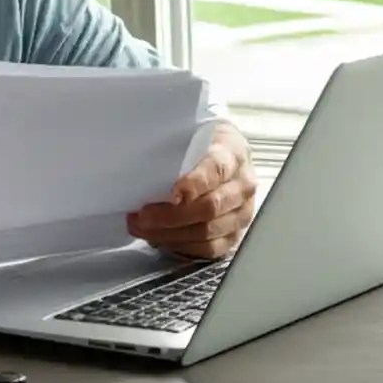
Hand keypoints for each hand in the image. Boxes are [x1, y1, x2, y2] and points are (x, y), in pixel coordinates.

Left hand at [127, 121, 257, 259]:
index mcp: (232, 153)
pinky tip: (161, 239)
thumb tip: (140, 166)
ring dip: (170, 234)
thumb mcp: (190, 134)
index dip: (194, 184)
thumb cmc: (201, 145)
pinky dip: (182, 246)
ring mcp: (242, 212)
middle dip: (170, 216)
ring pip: (208, 231)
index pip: (216, 170)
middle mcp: (242, 184)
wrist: (223, 153)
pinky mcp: (235, 234)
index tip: (173, 194)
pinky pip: (210, 249)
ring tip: (143, 228)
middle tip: (142, 216)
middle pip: (210, 207)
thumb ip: (173, 148)